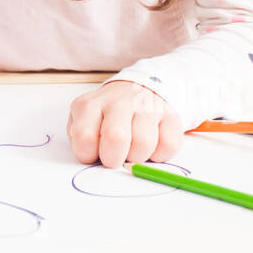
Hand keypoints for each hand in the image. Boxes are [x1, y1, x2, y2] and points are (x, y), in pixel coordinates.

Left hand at [67, 80, 183, 167]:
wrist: (135, 90)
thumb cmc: (105, 115)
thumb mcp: (83, 122)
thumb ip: (82, 141)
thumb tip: (91, 162)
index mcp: (90, 106)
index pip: (85, 136)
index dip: (89, 155)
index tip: (94, 155)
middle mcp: (119, 102)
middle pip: (116, 138)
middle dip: (114, 159)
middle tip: (115, 159)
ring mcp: (146, 106)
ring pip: (144, 143)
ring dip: (138, 157)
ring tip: (132, 150)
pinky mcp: (170, 114)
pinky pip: (169, 145)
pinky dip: (160, 155)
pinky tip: (151, 147)